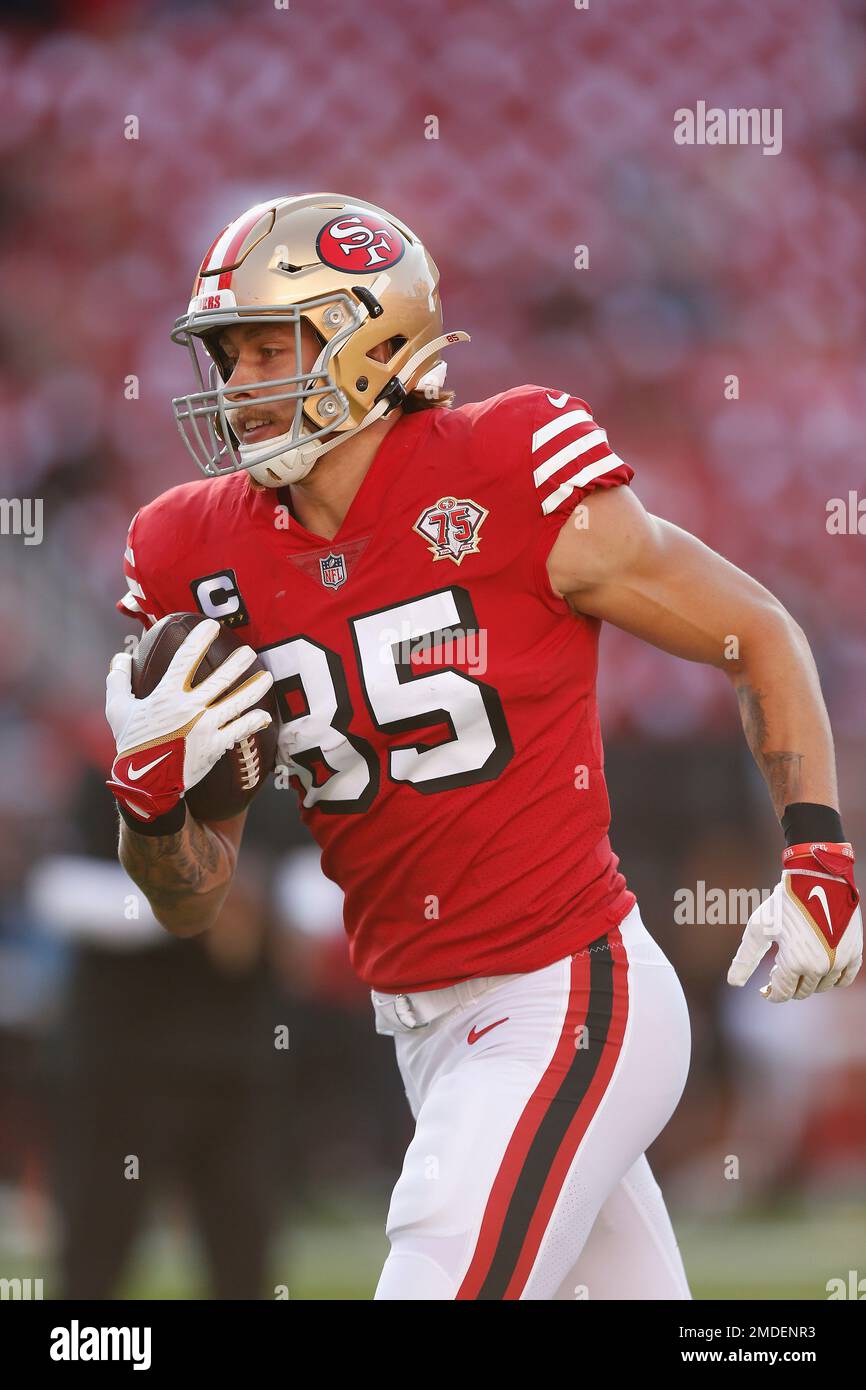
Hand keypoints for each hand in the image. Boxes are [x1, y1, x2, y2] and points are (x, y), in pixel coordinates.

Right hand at [105, 619, 273, 822]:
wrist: (144, 784)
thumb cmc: (131, 745)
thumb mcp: (117, 710)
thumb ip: (118, 680)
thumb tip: (120, 656)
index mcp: (166, 695)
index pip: (185, 659)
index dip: (200, 639)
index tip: (211, 626)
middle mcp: (189, 708)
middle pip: (220, 678)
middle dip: (238, 662)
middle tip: (248, 651)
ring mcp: (205, 727)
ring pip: (237, 702)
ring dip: (254, 688)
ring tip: (267, 676)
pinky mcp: (215, 746)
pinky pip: (240, 731)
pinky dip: (253, 722)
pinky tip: (263, 715)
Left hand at [728, 842, 861, 1001]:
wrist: (818, 879)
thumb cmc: (784, 903)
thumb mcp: (758, 928)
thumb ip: (745, 958)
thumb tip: (733, 982)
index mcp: (795, 962)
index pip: (782, 993)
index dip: (772, 993)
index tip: (765, 988)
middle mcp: (820, 966)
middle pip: (802, 992)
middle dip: (788, 985)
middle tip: (780, 968)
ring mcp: (839, 960)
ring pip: (822, 987)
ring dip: (808, 982)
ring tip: (797, 964)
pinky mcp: (854, 952)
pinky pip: (844, 979)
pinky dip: (832, 979)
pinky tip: (819, 970)